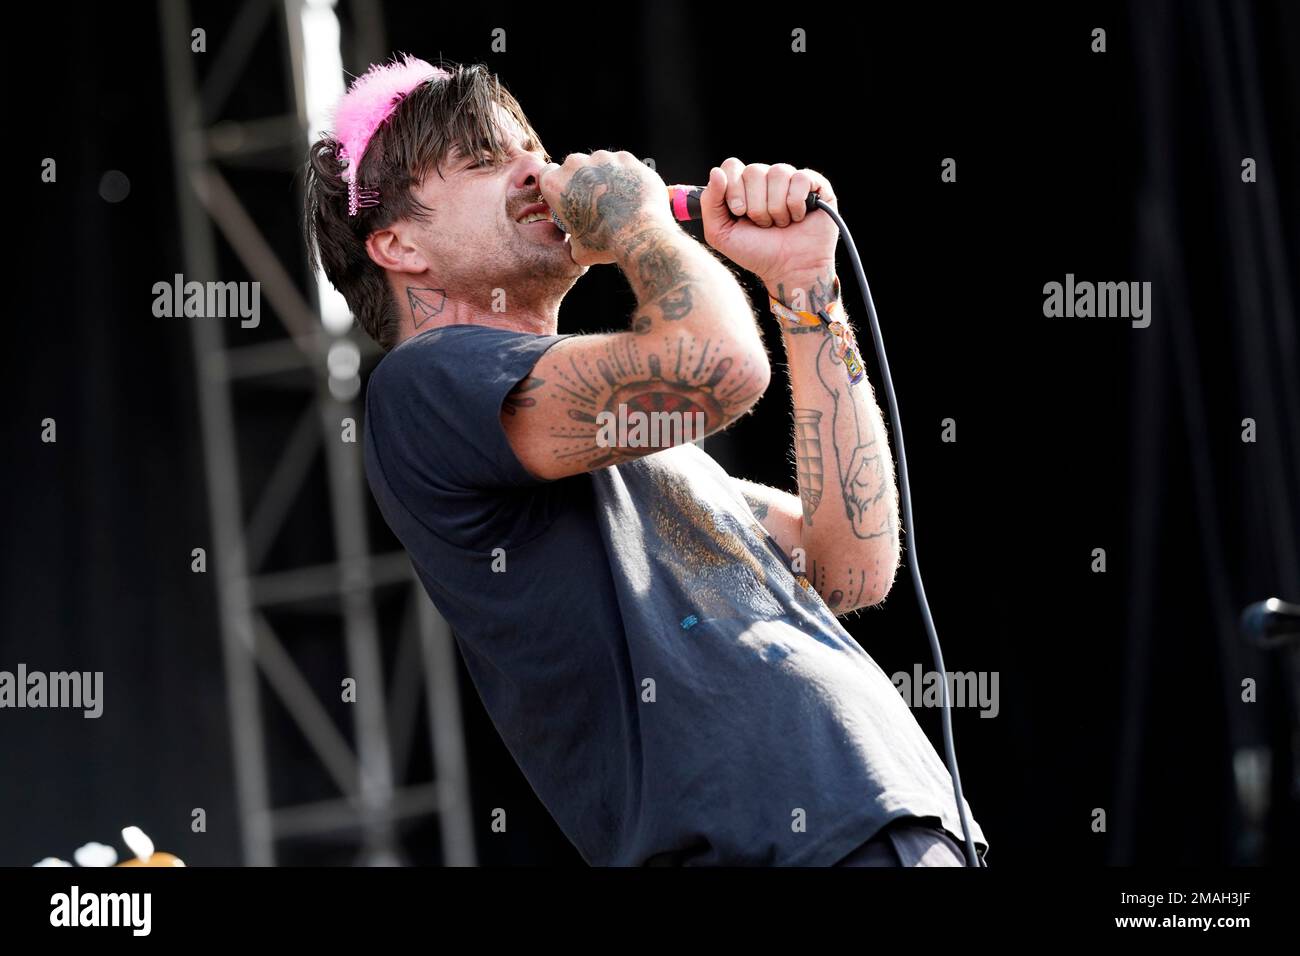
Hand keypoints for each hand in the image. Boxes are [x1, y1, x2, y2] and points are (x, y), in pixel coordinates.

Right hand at [538, 150, 674, 266]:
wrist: (638, 232)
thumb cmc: (605, 243)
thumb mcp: (579, 250)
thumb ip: (573, 239)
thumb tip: (577, 244)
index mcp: (555, 184)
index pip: (548, 174)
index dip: (558, 184)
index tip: (568, 194)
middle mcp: (575, 164)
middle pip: (574, 165)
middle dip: (582, 179)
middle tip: (596, 201)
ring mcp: (601, 157)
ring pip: (600, 163)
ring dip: (605, 176)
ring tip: (618, 199)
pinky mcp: (625, 157)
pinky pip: (622, 164)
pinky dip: (626, 175)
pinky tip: (632, 194)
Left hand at [699, 160, 839, 286]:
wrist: (788, 270)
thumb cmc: (756, 253)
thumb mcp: (721, 234)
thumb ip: (710, 204)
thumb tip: (716, 172)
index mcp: (744, 187)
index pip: (732, 166)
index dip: (733, 189)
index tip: (739, 212)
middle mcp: (767, 180)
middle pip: (753, 170)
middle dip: (755, 205)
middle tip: (763, 225)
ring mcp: (791, 181)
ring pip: (778, 172)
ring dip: (776, 208)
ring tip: (781, 224)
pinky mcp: (816, 186)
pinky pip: (802, 178)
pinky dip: (796, 203)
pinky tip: (798, 217)